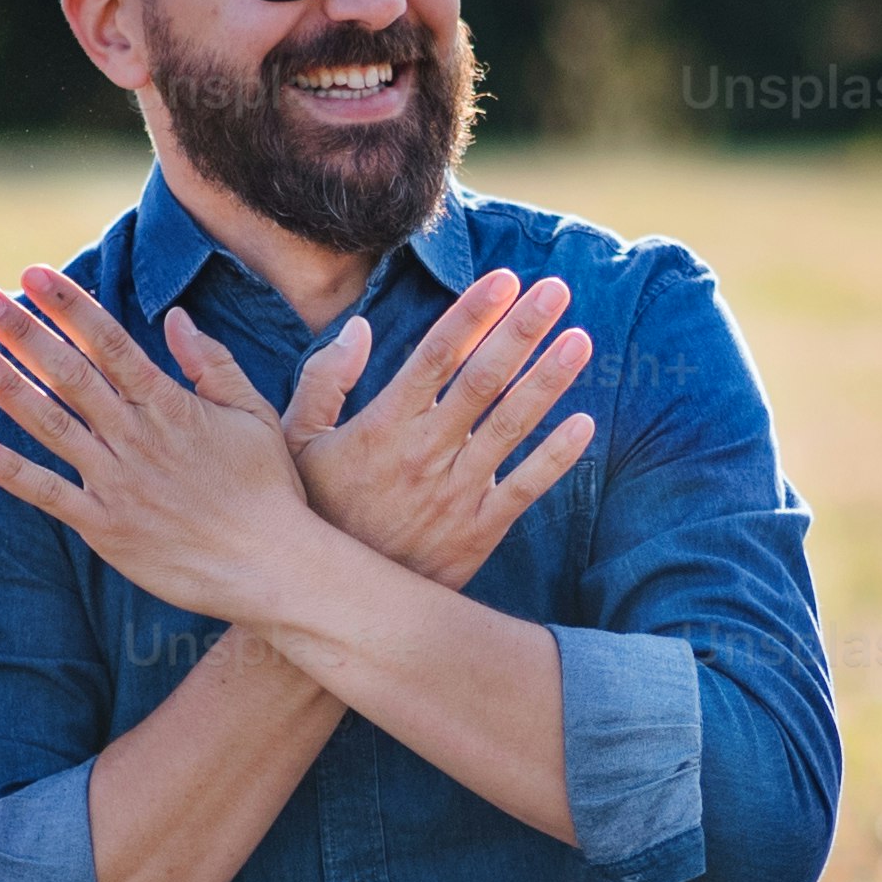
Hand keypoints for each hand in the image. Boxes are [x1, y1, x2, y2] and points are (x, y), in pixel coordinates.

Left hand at [0, 268, 327, 624]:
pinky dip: (12, 472)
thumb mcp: (254, 415)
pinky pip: (50, 495)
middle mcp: (136, 438)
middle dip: (23, 331)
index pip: (109, 343)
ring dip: (7, 385)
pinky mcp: (106, 528)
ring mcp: (116, 483)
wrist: (270, 566)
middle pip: (69, 373)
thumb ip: (212, 364)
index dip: (69, 306)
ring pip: (51, 424)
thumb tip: (175, 318)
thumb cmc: (267, 490)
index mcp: (170, 406)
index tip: (34, 274)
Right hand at [282, 269, 599, 585]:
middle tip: (556, 289)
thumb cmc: (313, 512)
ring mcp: (455, 493)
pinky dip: (556, 457)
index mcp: (382, 426)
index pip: (435, 356)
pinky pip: (524, 488)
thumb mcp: (296, 443)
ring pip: (511, 427)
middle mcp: (424, 453)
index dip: (472, 315)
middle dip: (522, 330)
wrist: (333, 603)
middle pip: (482, 380)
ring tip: (580, 340)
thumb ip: (323, 382)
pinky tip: (585, 423)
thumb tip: (361, 328)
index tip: (504, 279)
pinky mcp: (477, 532)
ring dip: (547, 381)